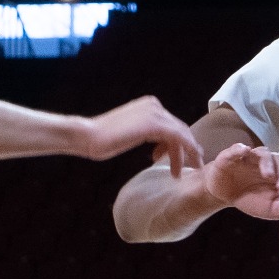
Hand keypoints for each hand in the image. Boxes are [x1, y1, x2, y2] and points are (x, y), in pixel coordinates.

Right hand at [81, 96, 203, 174]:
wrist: (87, 136)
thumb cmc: (103, 139)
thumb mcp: (130, 134)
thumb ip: (145, 133)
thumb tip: (159, 145)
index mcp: (149, 106)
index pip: (172, 125)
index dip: (180, 143)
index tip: (180, 160)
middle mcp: (154, 106)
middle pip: (179, 129)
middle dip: (187, 149)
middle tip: (191, 167)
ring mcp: (154, 113)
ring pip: (181, 135)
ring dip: (184, 155)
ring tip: (179, 173)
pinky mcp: (152, 124)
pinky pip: (177, 138)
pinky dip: (182, 153)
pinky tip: (178, 167)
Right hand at [200, 143, 278, 220]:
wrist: (223, 195)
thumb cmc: (250, 198)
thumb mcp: (268, 209)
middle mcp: (268, 162)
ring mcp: (250, 157)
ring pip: (263, 153)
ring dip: (267, 163)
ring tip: (268, 175)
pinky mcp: (231, 157)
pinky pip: (236, 150)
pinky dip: (239, 149)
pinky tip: (243, 151)